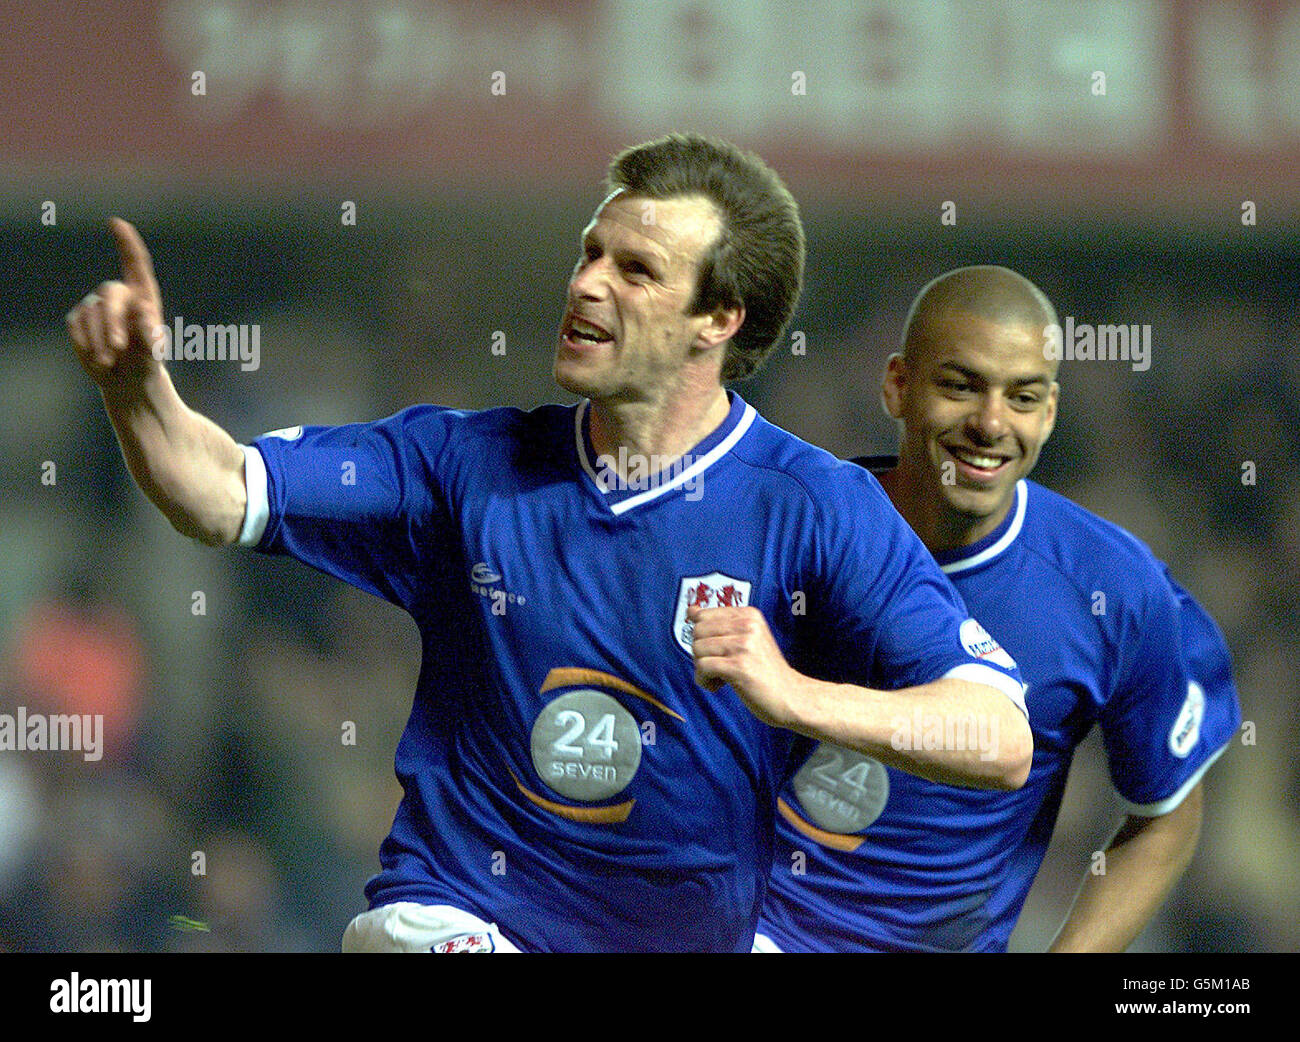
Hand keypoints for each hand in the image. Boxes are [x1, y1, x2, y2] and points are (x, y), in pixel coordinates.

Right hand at [66, 218, 165, 387]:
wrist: (128, 380)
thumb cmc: (147, 362)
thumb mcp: (154, 351)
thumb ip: (151, 332)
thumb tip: (145, 309)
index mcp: (143, 295)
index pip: (135, 263)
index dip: (126, 242)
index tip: (116, 223)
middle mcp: (118, 295)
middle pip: (110, 296)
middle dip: (113, 321)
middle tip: (120, 346)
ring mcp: (95, 305)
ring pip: (92, 315)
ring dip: (101, 341)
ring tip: (111, 362)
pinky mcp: (78, 319)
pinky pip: (77, 327)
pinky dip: (88, 345)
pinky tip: (100, 358)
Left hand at [688, 603, 799, 726]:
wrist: (790, 696)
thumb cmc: (764, 670)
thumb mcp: (746, 639)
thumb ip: (719, 624)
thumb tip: (691, 610)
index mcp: (749, 614)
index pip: (703, 615)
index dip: (703, 637)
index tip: (718, 651)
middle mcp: (747, 625)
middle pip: (697, 631)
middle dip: (700, 652)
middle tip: (718, 666)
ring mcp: (744, 645)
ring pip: (697, 649)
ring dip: (702, 669)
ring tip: (720, 677)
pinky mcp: (739, 667)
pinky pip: (702, 667)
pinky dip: (704, 680)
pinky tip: (718, 685)